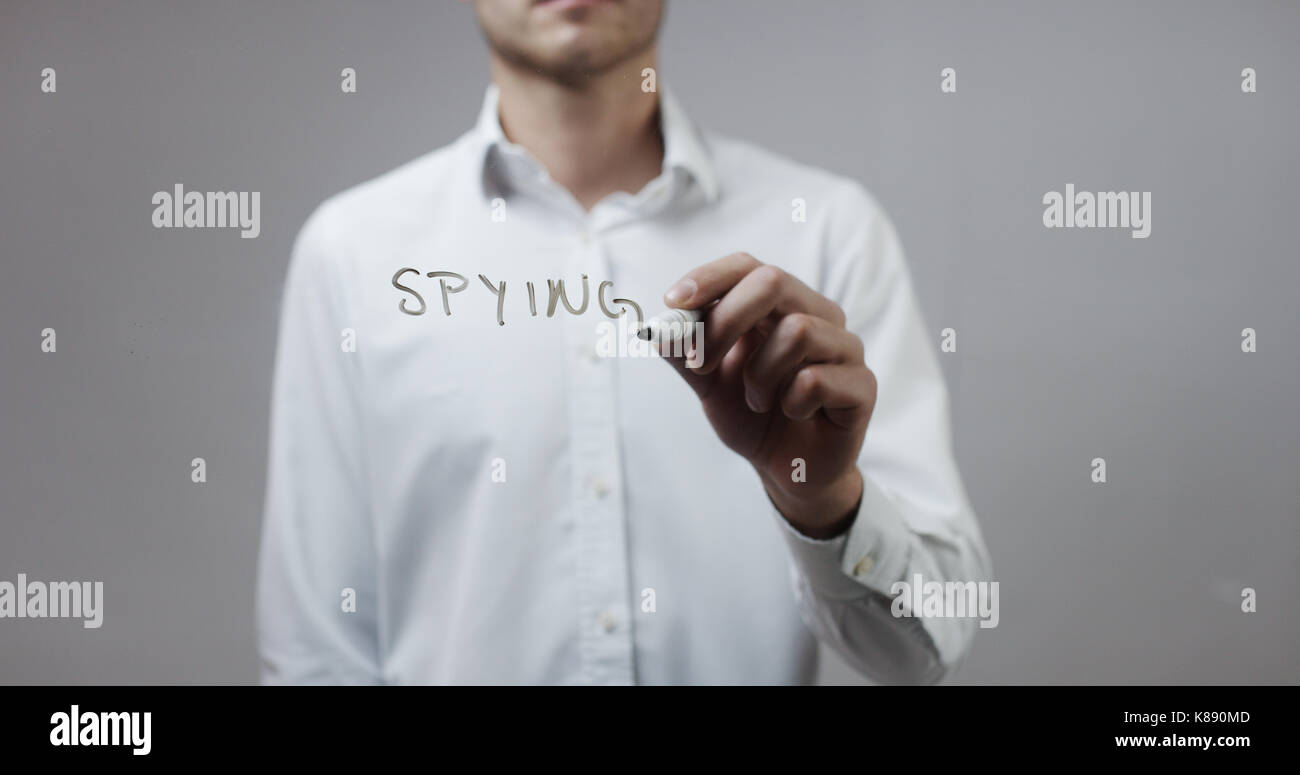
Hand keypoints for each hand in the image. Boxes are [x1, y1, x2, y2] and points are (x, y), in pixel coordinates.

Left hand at [656, 252, 875, 538]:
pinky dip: (791, 401)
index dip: (709, 277)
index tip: (674, 302)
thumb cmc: (752, 416)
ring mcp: (844, 347)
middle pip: (773, 282)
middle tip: (701, 364)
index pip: (748, 266)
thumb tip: (654, 328)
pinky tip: (792, 413)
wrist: (786, 470)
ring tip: (758, 401)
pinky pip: (817, 378)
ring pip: (798, 331)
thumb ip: (685, 353)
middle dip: (726, 321)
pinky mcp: (862, 385)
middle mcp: (817, 315)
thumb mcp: (707, 384)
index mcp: (779, 306)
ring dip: (760, 375)